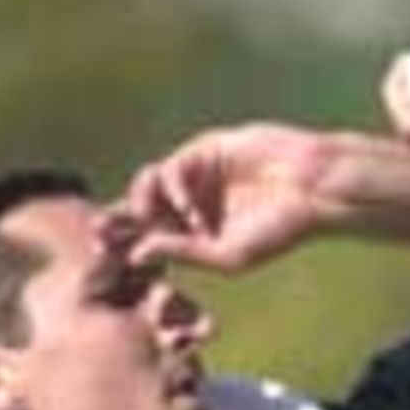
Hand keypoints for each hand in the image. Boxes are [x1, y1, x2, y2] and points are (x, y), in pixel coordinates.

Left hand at [107, 123, 335, 272]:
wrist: (311, 190)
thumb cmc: (277, 232)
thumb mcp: (226, 256)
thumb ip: (182, 254)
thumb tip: (137, 255)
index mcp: (192, 237)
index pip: (148, 242)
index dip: (125, 249)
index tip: (103, 259)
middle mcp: (188, 207)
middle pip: (138, 213)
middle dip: (117, 223)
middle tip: (98, 233)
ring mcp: (195, 177)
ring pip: (147, 186)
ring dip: (140, 203)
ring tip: (142, 218)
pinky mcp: (203, 150)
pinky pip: (171, 168)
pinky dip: (172, 188)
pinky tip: (185, 206)